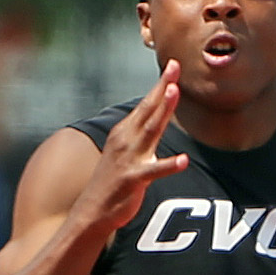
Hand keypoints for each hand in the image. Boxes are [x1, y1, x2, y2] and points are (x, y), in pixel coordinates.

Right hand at [85, 65, 195, 236]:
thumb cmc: (112, 181)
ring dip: (163, 110)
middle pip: (148, 109)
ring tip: (175, 92)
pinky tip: (183, 160)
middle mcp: (126, 140)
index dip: (160, 84)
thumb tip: (152, 116)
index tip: (173, 65)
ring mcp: (129, 158)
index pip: (146, 104)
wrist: (92, 210)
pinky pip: (154, 171)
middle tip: (174, 67)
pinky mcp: (134, 179)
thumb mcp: (124, 150)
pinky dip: (169, 165)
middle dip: (162, 87)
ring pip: (150, 130)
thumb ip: (138, 133)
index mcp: (124, 132)